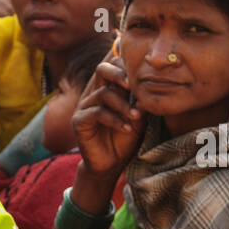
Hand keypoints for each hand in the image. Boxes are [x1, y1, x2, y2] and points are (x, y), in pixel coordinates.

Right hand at [72, 57, 145, 178]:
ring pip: (103, 93)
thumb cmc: (125, 138)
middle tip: (134, 86)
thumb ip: (141, 101)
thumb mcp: (138, 117)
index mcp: (109, 88)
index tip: (143, 75)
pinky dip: (115, 120)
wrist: (111, 163)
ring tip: (136, 117)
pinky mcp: (79, 121)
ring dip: (123, 105)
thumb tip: (150, 86)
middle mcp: (94, 93)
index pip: (113, 64)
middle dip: (120, 74)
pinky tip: (127, 128)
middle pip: (102, 69)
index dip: (126, 64)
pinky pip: (97, 113)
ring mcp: (85, 106)